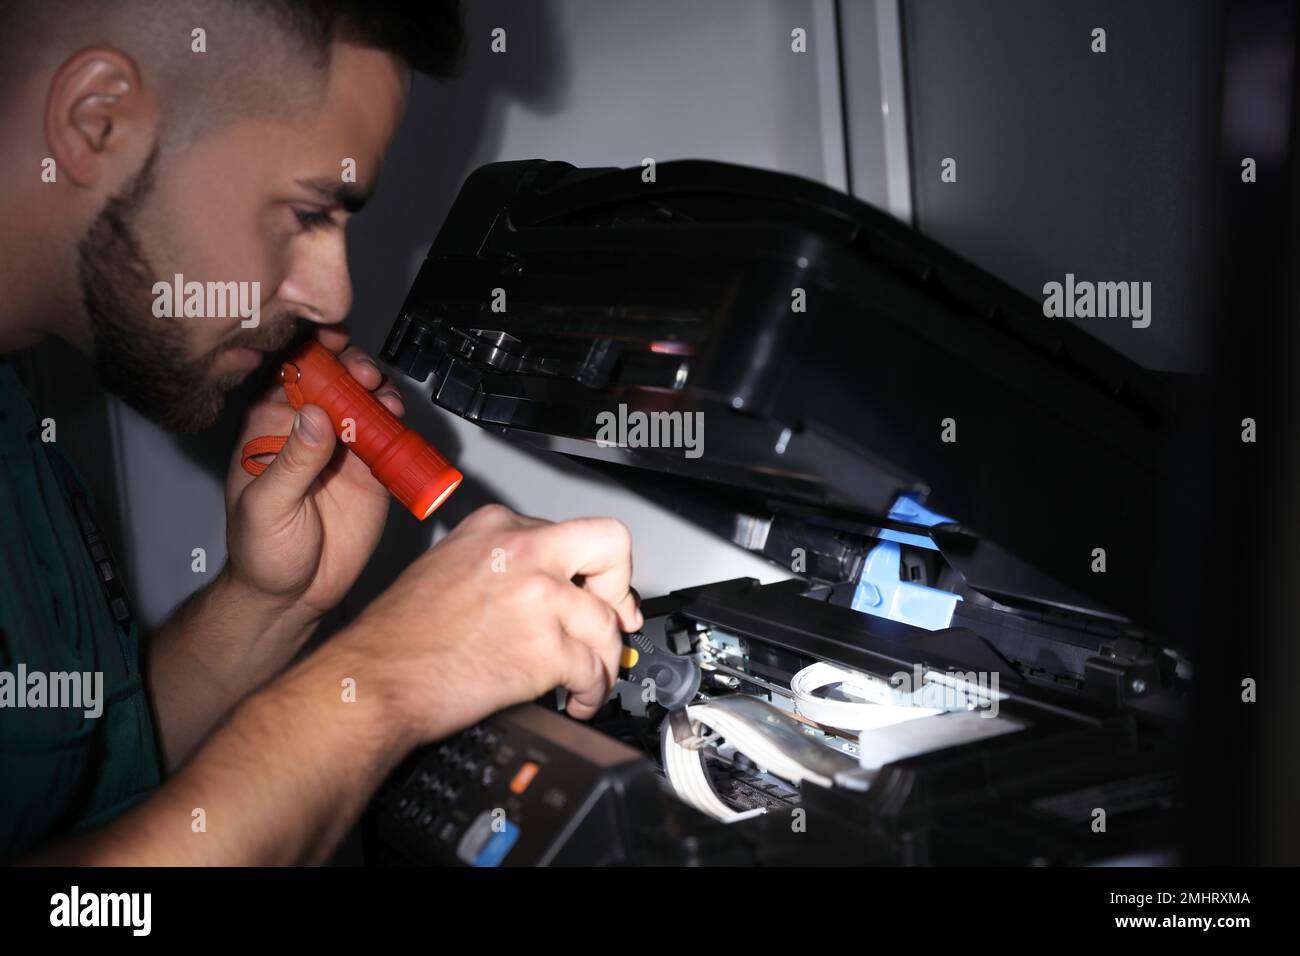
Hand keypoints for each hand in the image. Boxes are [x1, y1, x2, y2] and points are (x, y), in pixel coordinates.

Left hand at [224, 325, 407, 619]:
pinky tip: (398, 421)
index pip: (289, 375)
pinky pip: (389, 437)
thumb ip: (291, 462)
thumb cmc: (261, 553)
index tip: (330, 342)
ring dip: (378, 391)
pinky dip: (398, 424)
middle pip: (334, 380)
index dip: (310, 352)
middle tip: (364, 375)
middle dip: (352, 367)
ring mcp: (342, 448)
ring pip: (364, 402)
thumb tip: (315, 416)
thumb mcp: (266, 507)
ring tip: (385, 400)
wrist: (293, 596)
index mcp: (270, 429)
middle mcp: (309, 431)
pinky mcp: (372, 471)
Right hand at [341, 503, 641, 744]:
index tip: (594, 591)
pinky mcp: (545, 647)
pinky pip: (594, 669)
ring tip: (588, 677)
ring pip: (608, 621)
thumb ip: (502, 562)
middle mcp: (523, 551)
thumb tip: (547, 583)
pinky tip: (577, 700)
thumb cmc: (399, 636)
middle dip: (621, 587)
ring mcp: (538, 596)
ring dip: (605, 659)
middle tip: (613, 617)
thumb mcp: (447, 565)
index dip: (588, 570)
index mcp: (496, 527)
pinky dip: (592, 692)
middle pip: (612, 546)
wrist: (374, 681)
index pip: (572, 532)